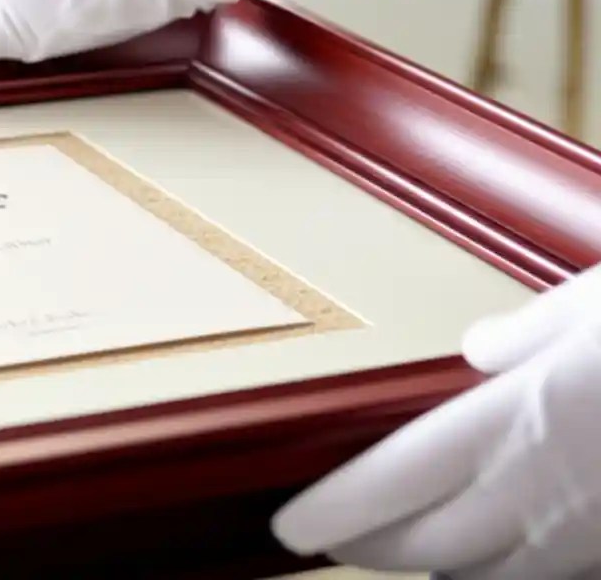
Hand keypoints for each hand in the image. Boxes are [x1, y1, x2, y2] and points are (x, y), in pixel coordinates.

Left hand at [272, 264, 600, 578]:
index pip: (387, 483)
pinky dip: (506, 569)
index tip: (292, 523)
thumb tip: (482, 348)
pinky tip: (503, 546)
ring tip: (414, 537)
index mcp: (510, 422)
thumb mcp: (593, 308)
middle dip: (368, 544)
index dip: (330, 511)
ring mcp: (583, 538)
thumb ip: (525, 333)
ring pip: (481, 577)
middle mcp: (537, 495)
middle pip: (420, 545)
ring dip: (436, 562)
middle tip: (339, 535)